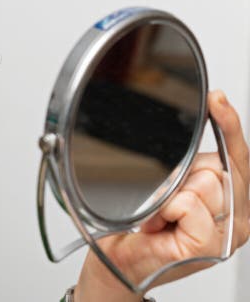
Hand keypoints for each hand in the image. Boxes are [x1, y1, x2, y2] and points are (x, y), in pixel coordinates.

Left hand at [75, 90, 249, 301]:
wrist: (122, 260)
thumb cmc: (148, 225)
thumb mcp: (176, 186)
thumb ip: (196, 166)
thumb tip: (197, 124)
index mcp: (238, 204)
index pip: (241, 157)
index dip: (230, 126)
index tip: (217, 99)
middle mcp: (239, 221)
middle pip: (220, 166)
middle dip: (183, 176)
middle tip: (165, 201)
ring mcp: (226, 237)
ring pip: (204, 183)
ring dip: (170, 194)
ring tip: (160, 215)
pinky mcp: (207, 246)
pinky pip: (188, 202)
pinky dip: (166, 207)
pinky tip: (159, 224)